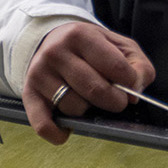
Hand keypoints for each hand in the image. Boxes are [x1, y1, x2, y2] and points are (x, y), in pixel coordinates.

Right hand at [20, 22, 154, 144]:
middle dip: (115, 101)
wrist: (51, 41)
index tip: (130, 86)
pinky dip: (57, 133)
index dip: (130, 82)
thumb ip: (138, 64)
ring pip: (74, 107)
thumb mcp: (119, 45)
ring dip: (88, 110)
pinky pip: (42, 124)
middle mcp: (56, 52)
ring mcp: (39, 74)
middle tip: (117, 101)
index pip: (115, 66)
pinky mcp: (29, 94)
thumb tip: (135, 91)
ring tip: (88, 98)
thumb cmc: (92, 47)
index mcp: (80, 35)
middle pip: (95, 89)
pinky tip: (67, 130)